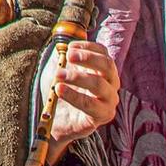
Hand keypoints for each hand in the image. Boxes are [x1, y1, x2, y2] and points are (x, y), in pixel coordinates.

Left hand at [44, 41, 118, 162]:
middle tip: (69, 56)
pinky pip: (90, 105)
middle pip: (107, 65)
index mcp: (102, 69)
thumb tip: (62, 46)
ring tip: (58, 75)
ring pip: (99, 84)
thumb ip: (61, 57)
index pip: (103, 52)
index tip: (69, 46)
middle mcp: (110, 83)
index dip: (87, 46)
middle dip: (87, 58)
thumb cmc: (60, 91)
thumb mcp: (57, 69)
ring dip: (77, 77)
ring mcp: (109, 101)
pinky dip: (74, 96)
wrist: (55, 119)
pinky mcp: (102, 116)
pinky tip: (59, 90)